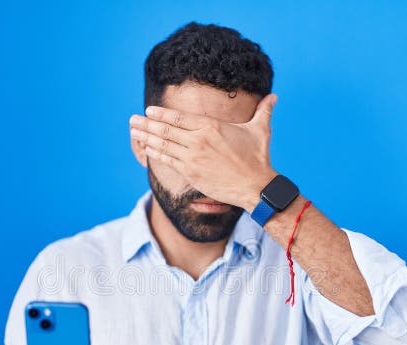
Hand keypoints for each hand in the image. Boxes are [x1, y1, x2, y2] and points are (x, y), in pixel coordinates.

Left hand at [129, 93, 279, 211]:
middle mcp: (199, 140)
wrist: (255, 186)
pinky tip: (147, 149)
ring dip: (146, 137)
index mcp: (211, 126)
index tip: (149, 111)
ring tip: (134, 132)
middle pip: (166, 129)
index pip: (179, 117)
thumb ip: (263, 110)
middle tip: (132, 119)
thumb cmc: (258, 158)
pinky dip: (156, 154)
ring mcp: (193, 157)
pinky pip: (169, 161)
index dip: (161, 114)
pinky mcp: (192, 173)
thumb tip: (274, 96)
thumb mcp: (260, 130)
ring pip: (164, 144)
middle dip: (146, 124)